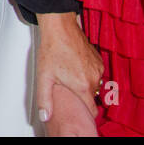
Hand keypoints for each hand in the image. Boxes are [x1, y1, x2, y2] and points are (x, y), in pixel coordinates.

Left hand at [36, 11, 103, 125]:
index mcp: (83, 86)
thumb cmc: (52, 50)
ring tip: (71, 77)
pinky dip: (88, 74)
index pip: (92, 110)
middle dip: (83, 97)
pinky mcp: (99, 60)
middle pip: (92, 97)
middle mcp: (94, 79)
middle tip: (69, 90)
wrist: (60, 28)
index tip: (78, 112)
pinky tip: (76, 67)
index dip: (85, 113)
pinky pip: (96, 73)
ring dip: (86, 84)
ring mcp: (98, 69)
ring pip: (95, 85)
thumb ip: (45, 99)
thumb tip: (45, 116)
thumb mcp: (44, 77)